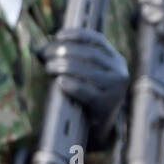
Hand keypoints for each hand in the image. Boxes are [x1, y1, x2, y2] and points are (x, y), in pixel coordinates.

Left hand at [41, 27, 128, 144]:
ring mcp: (115, 89)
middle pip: (91, 54)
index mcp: (114, 59)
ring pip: (89, 71)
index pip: (97, 40)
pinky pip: (88, 92)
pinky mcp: (106, 105)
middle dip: (67, 51)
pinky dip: (72, 85)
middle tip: (47, 53)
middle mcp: (118, 71)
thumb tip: (45, 48)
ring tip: (49, 67)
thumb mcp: (88, 76)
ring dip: (66, 66)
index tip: (58, 35)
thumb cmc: (87, 98)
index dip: (77, 34)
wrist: (98, 128)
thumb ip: (76, 60)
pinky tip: (60, 81)